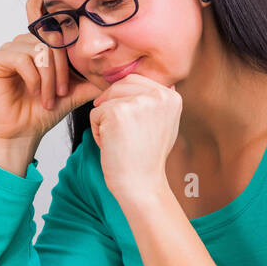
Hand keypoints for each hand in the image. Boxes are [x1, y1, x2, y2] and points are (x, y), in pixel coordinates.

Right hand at [0, 0, 102, 148]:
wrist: (22, 134)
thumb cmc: (42, 112)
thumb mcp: (75, 91)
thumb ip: (92, 77)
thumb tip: (120, 70)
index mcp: (41, 44)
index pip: (63, 36)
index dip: (70, 59)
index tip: (68, 87)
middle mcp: (24, 42)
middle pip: (52, 41)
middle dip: (61, 71)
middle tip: (60, 94)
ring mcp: (8, 48)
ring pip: (39, 50)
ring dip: (48, 78)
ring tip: (47, 99)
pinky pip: (21, 58)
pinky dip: (33, 78)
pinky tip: (32, 93)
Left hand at [89, 74, 181, 202]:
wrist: (141, 184)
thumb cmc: (147, 158)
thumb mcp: (164, 125)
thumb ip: (159, 103)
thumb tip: (156, 83)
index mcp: (171, 96)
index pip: (135, 81)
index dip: (121, 98)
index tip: (123, 123)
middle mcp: (158, 95)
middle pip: (119, 85)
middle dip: (110, 106)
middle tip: (114, 132)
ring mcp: (138, 102)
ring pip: (106, 100)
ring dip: (104, 120)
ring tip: (117, 140)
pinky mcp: (117, 112)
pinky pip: (95, 113)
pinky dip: (97, 131)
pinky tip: (111, 146)